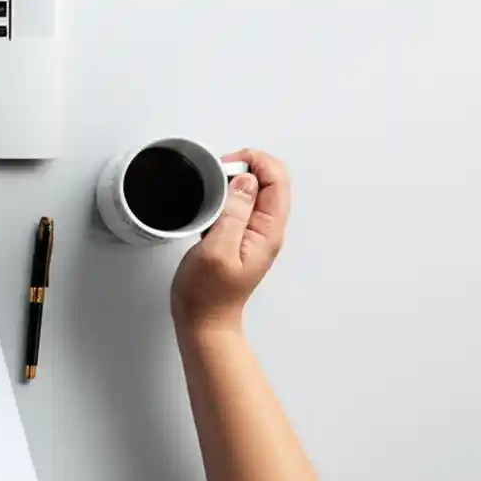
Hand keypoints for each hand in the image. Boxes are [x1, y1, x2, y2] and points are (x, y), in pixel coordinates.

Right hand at [172, 150, 290, 332]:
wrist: (204, 319)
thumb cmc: (207, 293)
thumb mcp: (217, 250)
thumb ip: (233, 213)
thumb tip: (246, 181)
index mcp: (268, 231)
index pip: (277, 179)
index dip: (254, 162)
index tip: (227, 165)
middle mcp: (266, 229)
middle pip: (269, 180)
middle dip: (245, 166)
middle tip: (217, 175)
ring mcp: (254, 232)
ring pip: (254, 190)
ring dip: (233, 180)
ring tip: (211, 189)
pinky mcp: (239, 236)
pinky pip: (239, 204)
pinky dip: (225, 195)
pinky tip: (209, 203)